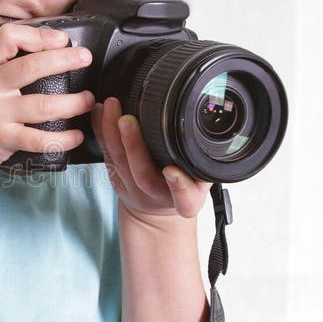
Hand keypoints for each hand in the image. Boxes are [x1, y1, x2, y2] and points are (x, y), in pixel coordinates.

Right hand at [0, 23, 95, 174]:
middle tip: (85, 58)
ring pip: (44, 105)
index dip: (38, 35)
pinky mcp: (3, 139)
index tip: (60, 40)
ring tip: (88, 99)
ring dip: (73, 102)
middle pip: (32, 66)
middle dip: (65, 59)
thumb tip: (12, 41)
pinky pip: (39, 140)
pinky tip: (76, 136)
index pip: (9, 37)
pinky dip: (62, 139)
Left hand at [91, 97, 210, 219]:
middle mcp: (155, 195)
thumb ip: (208, 168)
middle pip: (142, 174)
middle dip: (133, 145)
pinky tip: (97, 112)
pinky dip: (100, 131)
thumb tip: (225, 142)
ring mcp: (132, 188)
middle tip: (127, 119)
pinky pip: (105, 153)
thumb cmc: (182, 192)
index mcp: (184, 199)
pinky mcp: (115, 177)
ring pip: (119, 163)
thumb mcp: (204, 184)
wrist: (155, 215)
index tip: (172, 171)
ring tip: (111, 107)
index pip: (184, 198)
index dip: (179, 186)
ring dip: (111, 133)